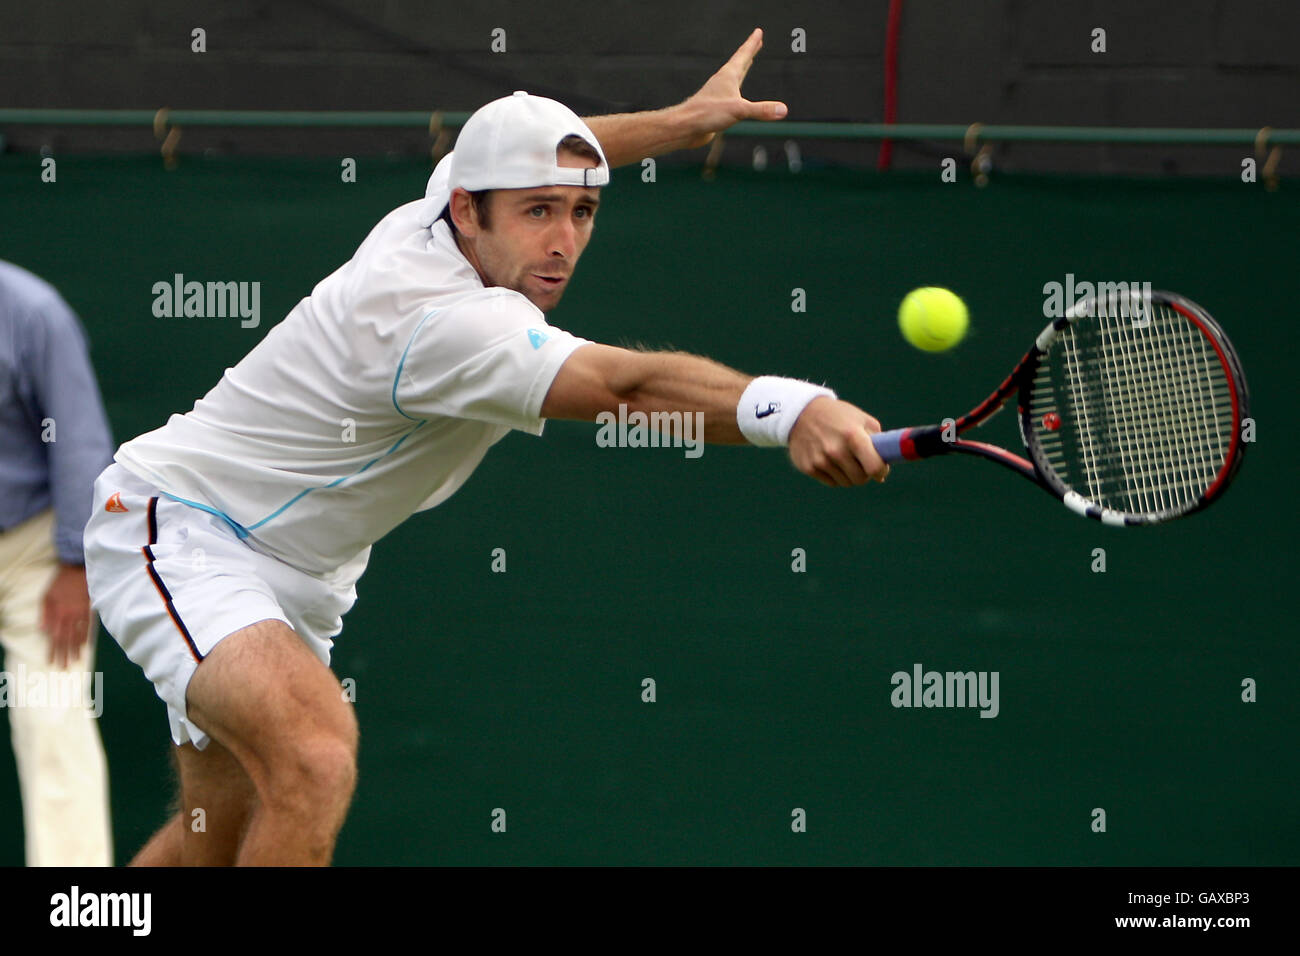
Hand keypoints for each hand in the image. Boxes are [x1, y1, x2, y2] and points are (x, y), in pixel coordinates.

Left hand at [42, 563, 91, 668]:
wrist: (78, 568)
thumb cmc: (60, 582)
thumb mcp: (46, 596)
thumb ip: (44, 614)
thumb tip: (42, 630)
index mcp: (57, 613)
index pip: (53, 636)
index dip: (52, 650)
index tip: (51, 661)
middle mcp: (69, 616)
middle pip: (66, 639)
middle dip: (64, 654)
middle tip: (64, 667)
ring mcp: (81, 613)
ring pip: (78, 635)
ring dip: (76, 649)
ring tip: (75, 660)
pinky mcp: (90, 609)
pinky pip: (89, 625)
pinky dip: (87, 636)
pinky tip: (85, 645)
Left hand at [679, 28, 788, 148]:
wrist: (686, 128)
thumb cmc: (706, 114)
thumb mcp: (738, 111)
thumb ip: (761, 110)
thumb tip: (783, 110)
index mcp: (728, 76)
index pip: (743, 55)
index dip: (752, 43)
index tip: (758, 32)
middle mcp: (723, 82)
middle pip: (739, 63)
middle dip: (749, 52)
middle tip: (756, 42)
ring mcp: (719, 94)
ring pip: (735, 78)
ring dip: (743, 68)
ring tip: (748, 63)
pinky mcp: (717, 107)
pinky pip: (732, 94)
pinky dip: (738, 89)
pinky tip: (737, 93)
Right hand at [788, 397, 890, 486]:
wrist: (801, 412)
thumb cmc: (839, 416)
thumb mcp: (861, 420)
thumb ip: (877, 443)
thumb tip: (882, 473)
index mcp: (853, 436)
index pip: (874, 467)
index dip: (881, 471)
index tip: (880, 470)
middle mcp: (836, 450)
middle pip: (860, 479)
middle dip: (864, 473)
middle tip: (860, 462)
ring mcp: (820, 460)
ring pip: (846, 483)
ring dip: (849, 475)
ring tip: (843, 458)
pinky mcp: (808, 467)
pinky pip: (831, 482)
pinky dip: (834, 475)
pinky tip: (829, 459)